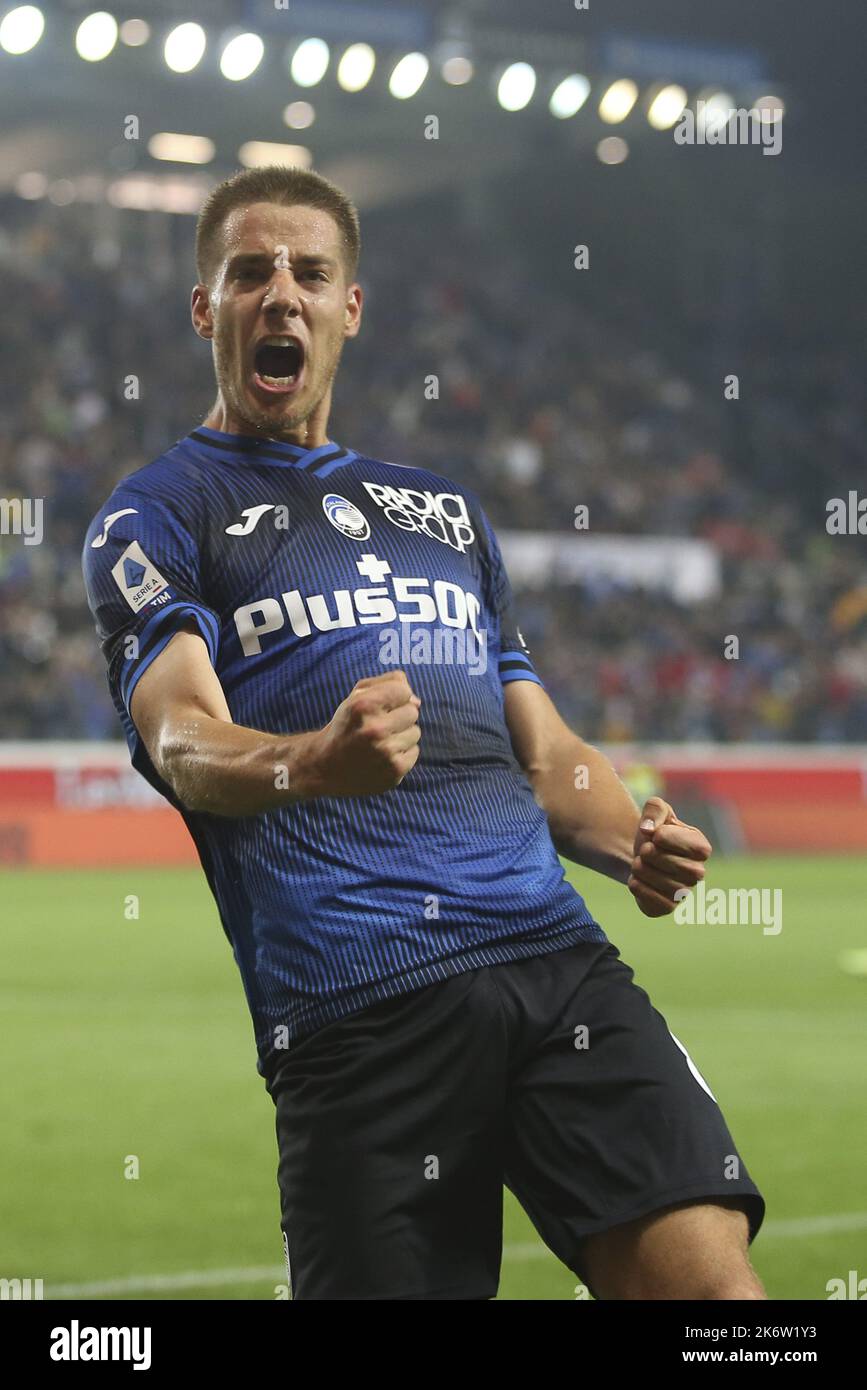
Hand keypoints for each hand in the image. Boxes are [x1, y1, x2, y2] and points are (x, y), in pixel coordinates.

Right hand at [312, 670, 420, 796]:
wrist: (325, 766)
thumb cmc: (345, 726)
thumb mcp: (357, 696)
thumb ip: (388, 683)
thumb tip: (417, 701)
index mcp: (363, 706)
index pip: (404, 690)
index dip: (394, 696)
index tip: (382, 706)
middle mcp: (375, 729)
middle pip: (412, 712)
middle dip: (398, 717)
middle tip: (378, 727)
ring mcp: (386, 753)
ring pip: (415, 732)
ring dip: (401, 736)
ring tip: (379, 742)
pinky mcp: (394, 771)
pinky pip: (414, 752)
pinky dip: (402, 753)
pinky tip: (383, 757)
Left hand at [627, 795, 711, 916]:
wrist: (639, 854)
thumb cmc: (654, 831)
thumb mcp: (655, 810)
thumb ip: (655, 810)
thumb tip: (649, 829)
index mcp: (701, 847)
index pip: (687, 844)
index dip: (663, 836)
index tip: (655, 834)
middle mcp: (698, 872)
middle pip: (675, 865)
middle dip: (650, 854)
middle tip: (644, 850)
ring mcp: (684, 892)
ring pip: (661, 884)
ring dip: (640, 869)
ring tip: (638, 862)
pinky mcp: (667, 907)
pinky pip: (652, 902)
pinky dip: (637, 887)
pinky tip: (636, 879)